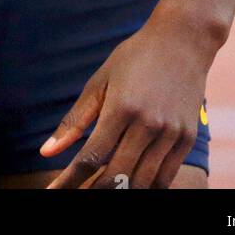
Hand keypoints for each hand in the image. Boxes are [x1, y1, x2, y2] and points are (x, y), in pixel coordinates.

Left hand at [41, 16, 209, 188]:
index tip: (53, 193)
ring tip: (104, 191)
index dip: (69, 180)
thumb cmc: (135, 57)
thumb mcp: (101, 81)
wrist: (183, 40)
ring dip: (121, 192)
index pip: (91, 157)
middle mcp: (148, 123)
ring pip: (142, 182)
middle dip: (94, 191)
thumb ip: (75, 120)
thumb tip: (46, 152)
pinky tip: (132, 186)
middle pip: (116, 176)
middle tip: (79, 194)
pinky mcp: (188, 138)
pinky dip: (148, 187)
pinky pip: (166, 177)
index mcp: (121, 107)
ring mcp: (170, 133)